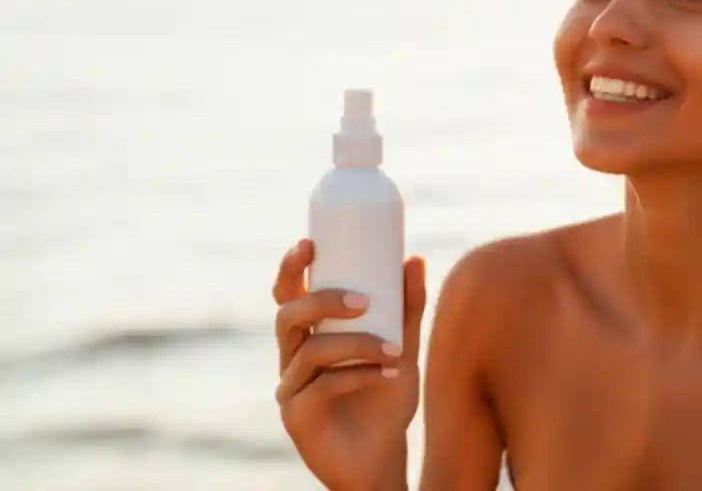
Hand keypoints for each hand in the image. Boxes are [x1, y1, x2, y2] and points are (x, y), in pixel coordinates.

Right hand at [274, 239, 425, 490]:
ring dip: (355, 344)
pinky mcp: (296, 417)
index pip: (288, 295)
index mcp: (310, 335)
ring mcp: (290, 388)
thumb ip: (406, 308)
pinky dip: (359, 376)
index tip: (309, 244)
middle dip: (323, 301)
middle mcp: (293, 358)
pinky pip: (322, 387)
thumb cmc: (386, 399)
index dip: (290, 269)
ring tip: (394, 349)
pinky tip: (389, 376)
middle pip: (288, 316)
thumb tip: (413, 258)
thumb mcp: (402, 348)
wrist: (384, 457)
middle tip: (363, 301)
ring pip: (310, 351)